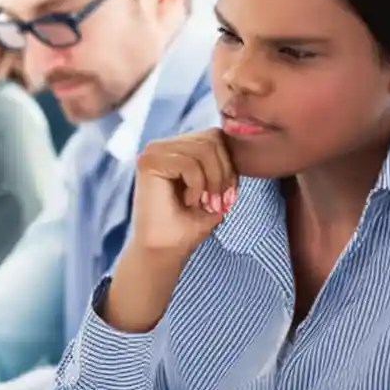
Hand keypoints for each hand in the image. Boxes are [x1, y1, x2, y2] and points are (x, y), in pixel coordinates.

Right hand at [129, 128, 238, 255]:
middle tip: (218, 202)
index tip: (229, 196)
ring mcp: (154, 151)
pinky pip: (189, 163)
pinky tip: (188, 202)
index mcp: (179, 148)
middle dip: (223, 173)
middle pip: (212, 138)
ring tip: (204, 203)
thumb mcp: (216, 190)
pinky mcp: (149, 162)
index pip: (216, 136)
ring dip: (212, 181)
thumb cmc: (188, 226)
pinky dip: (197, 186)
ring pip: (204, 149)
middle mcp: (164, 144)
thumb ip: (223, 165)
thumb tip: (241, 146)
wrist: (164, 252)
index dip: (229, 165)